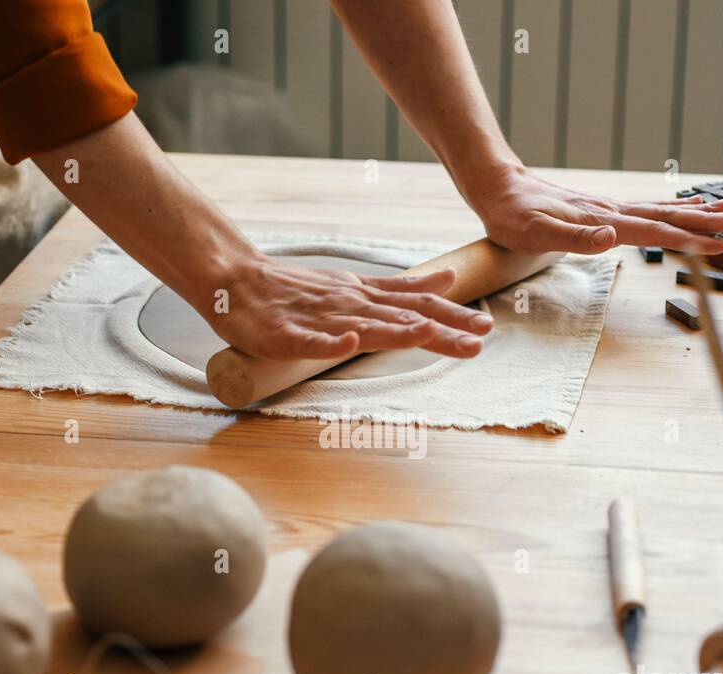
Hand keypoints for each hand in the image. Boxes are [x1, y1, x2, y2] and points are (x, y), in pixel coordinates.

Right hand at [207, 256, 492, 360]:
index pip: (417, 306)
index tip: (486, 328)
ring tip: (426, 335)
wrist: (236, 280)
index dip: (452, 316)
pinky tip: (348, 344)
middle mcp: (350, 305)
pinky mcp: (285, 334)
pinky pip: (309, 340)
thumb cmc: (297, 289)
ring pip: (362, 326)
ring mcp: (318, 319)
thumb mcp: (358, 284)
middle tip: (476, 342)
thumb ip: (402, 288)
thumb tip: (449, 279)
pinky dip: (329, 342)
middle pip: (400, 318)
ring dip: (394, 332)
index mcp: (367, 297)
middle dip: (440, 330)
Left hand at [465, 164, 722, 256]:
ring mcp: (606, 210)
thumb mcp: (536, 234)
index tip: (720, 243)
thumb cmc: (512, 217)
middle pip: (667, 216)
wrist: (498, 189)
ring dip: (693, 212)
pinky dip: (668, 209)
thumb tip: (611, 237)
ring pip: (659, 210)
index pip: (654, 231)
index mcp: (602, 221)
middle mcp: (610, 213)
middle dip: (705, 221)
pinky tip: (677, 209)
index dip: (688, 239)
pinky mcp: (598, 211)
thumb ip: (573, 237)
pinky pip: (643, 210)